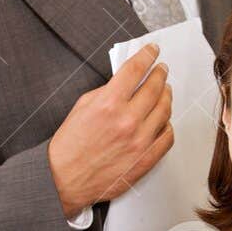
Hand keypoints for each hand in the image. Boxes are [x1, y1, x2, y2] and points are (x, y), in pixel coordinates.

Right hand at [47, 43, 172, 215]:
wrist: (64, 180)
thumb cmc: (69, 146)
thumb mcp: (82, 107)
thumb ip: (106, 92)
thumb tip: (127, 82)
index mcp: (109, 103)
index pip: (136, 70)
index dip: (147, 55)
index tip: (153, 50)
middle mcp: (127, 120)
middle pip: (155, 87)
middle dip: (160, 74)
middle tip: (161, 69)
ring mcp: (140, 141)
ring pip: (165, 110)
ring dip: (166, 96)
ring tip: (164, 92)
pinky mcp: (145, 159)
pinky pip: (167, 137)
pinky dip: (167, 125)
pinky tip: (163, 121)